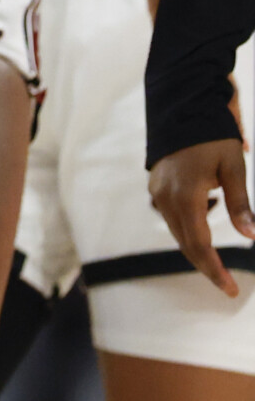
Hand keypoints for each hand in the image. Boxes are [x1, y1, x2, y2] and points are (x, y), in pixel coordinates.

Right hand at [149, 139, 254, 295]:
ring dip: (196, 250)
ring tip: (217, 262)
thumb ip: (240, 204)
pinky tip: (203, 227)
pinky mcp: (156, 187)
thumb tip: (252, 236)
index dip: (215, 270)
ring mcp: (158, 193)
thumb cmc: (213, 138)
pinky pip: (172, 218)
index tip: (231, 290)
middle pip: (186, 244)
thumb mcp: (234, 169)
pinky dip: (188, 231)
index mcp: (186, 196)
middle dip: (206, 266)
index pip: (200, 245)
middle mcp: (166, 198)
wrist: (181, 110)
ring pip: (177, 233)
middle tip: (227, 285)